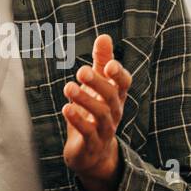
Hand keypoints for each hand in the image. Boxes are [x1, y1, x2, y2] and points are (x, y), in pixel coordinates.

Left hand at [62, 34, 129, 190]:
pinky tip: (66, 108)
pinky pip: (87, 132)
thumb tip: (104, 36)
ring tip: (68, 87)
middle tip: (81, 70)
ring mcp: (104, 129)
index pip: (123, 83)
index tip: (109, 64)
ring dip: (84, 100)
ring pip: (100, 114)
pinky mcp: (91, 143)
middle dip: (98, 83)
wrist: (92, 154)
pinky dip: (77, 120)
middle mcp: (114, 112)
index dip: (118, 74)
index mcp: (116, 97)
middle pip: (111, 96)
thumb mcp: (96, 88)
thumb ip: (100, 63)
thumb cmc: (93, 115)